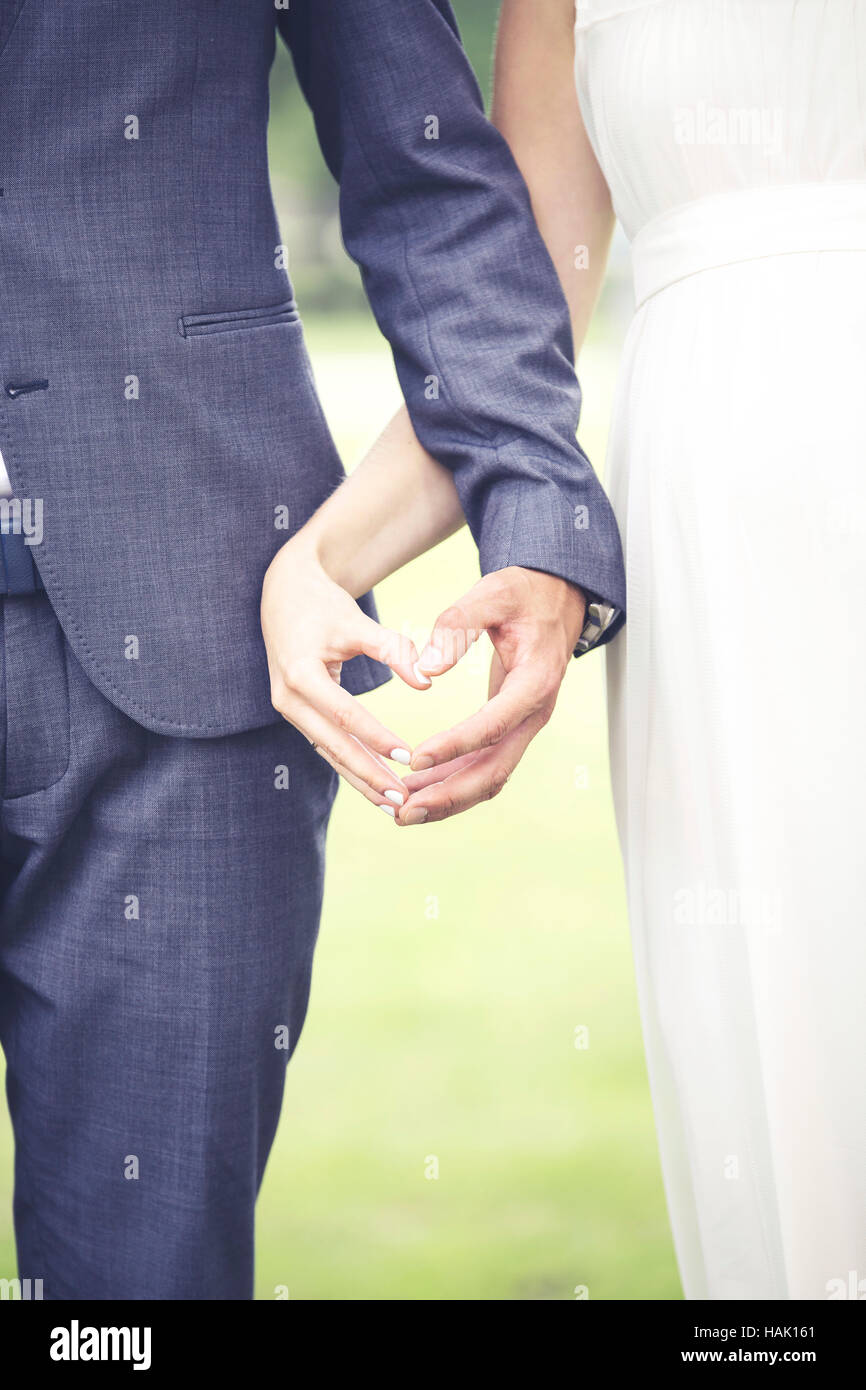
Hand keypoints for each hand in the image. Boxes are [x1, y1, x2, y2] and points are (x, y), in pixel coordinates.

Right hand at [261, 538, 430, 812]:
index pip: (344, 715)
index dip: (376, 737)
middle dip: (368, 775)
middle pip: (333, 746)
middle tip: (401, 801)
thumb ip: (393, 649)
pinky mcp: (299, 713)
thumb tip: (427, 682)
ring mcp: (290, 710)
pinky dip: (351, 765)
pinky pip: (327, 745)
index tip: (408, 756)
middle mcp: (288, 699)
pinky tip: (375, 786)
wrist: (284, 594)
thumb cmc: (323, 605)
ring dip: (360, 779)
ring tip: (392, 805)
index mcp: (300, 675)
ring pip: (329, 752)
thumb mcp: (357, 621)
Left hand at [394, 567, 585, 824]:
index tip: (416, 758)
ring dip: (446, 798)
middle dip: (448, 796)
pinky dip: (449, 781)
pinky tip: (415, 789)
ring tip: (401, 813)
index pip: (495, 725)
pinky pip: (482, 765)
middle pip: (494, 770)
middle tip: (403, 812)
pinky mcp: (509, 728)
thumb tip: (425, 669)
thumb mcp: (492, 593)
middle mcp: (533, 713)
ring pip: (488, 777)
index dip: (456, 745)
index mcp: (535, 682)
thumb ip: (458, 625)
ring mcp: (523, 725)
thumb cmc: (522, 592)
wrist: (555, 597)